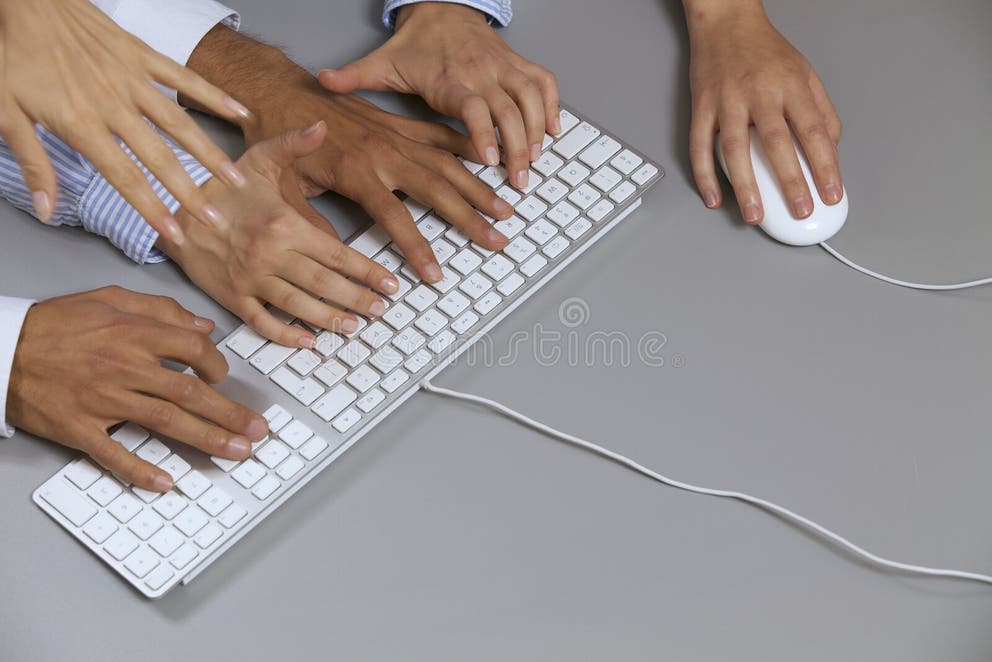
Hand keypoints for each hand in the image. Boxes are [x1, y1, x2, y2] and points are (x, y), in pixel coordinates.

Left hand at [0, 0, 251, 242]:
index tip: (175, 233)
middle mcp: (115, 105)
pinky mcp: (142, 56)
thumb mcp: (7, 113)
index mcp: (82, 123)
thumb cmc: (13, 53)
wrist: (26, 0)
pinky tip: (239, 111)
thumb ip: (33, 163)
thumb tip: (46, 209)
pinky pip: (184, 78)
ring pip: (180, 124)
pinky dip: (214, 95)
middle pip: (161, 158)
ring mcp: (132, 80)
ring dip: (210, 154)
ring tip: (235, 179)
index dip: (152, 209)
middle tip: (216, 219)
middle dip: (191, 193)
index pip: (125, 177)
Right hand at [7, 287, 267, 491]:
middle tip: (257, 430)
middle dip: (230, 414)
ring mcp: (103, 400)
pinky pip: (115, 453)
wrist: (0, 348)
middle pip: (190, 394)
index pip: (193, 350)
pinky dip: (141, 470)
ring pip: (166, 422)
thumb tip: (203, 327)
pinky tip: (167, 481)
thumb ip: (159, 310)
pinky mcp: (79, 427)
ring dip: (207, 440)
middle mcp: (124, 367)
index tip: (224, 378)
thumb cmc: (54, 325)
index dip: (217, 365)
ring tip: (236, 451)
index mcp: (133, 334)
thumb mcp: (108, 299)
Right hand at [160, 123, 399, 347]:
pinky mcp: (232, 296)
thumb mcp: (260, 158)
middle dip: (357, 299)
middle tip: (382, 310)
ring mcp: (251, 279)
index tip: (390, 283)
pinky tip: (308, 342)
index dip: (367, 271)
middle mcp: (270, 255)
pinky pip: (262, 322)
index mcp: (284, 224)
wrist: (172, 210)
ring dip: (329, 320)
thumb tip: (324, 125)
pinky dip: (285, 336)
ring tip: (354, 327)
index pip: (337, 253)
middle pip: (324, 284)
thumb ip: (296, 144)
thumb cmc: (221, 186)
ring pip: (298, 306)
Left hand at [244, 78, 512, 283]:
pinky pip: (439, 134)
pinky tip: (489, 160)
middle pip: (437, 191)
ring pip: (446, 163)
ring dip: (478, 187)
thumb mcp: (282, 188)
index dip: (417, 248)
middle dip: (470, 218)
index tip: (436, 273)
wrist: (274, 91)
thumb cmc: (276, 140)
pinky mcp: (397, 124)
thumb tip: (335, 256)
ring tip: (504, 209)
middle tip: (496, 240)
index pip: (395, 218)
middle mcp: (383, 153)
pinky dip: (466, 147)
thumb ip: (311, 223)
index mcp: (356, 172)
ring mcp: (394, 136)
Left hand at [319, 2, 559, 189]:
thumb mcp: (381, 63)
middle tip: (516, 183)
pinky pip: (544, 83)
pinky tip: (553, 132)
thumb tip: (321, 83)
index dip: (482, 135)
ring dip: (535, 132)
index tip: (488, 162)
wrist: (441, 7)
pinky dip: (553, 106)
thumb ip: (354, 78)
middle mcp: (481, 73)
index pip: (472, 108)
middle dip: (515, 149)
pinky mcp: (517, 65)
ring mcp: (503, 68)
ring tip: (533, 163)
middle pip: (507, 112)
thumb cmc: (415, 45)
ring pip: (530, 100)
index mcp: (451, 80)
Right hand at [684, 2, 842, 222]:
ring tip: (754, 215)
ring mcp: (727, 100)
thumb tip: (830, 148)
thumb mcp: (805, 72)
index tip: (832, 193)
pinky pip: (700, 146)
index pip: (814, 131)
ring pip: (736, 149)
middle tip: (800, 210)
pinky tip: (714, 197)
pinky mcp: (701, 107)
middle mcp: (759, 92)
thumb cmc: (765, 50)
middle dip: (791, 182)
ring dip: (745, 186)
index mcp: (790, 85)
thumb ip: (821, 110)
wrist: (726, 22)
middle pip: (777, 143)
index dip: (826, 165)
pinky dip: (704, 175)